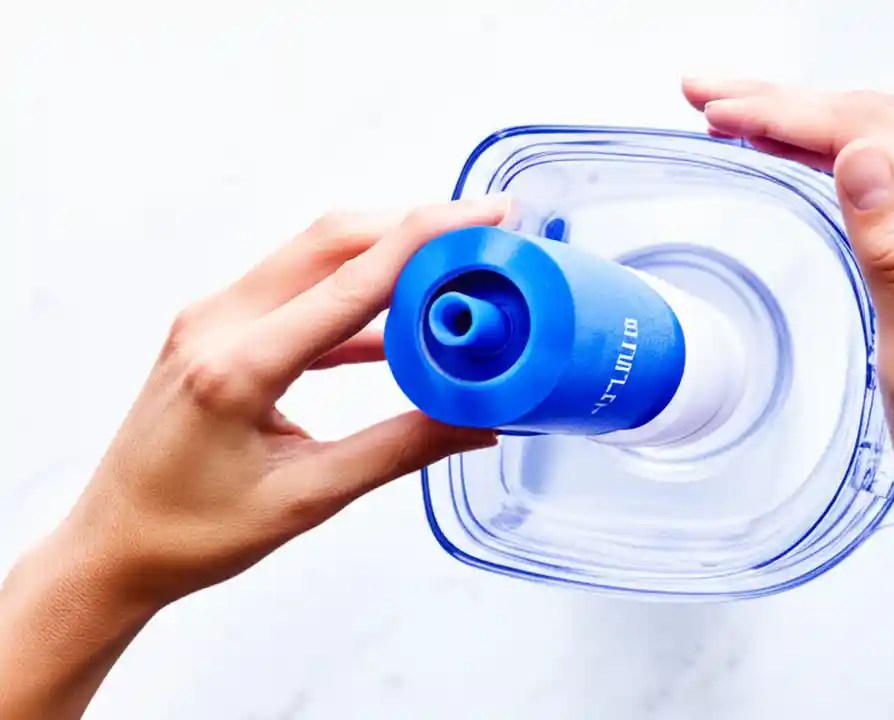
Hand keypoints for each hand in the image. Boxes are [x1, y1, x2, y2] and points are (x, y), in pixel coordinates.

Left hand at [45, 198, 504, 607]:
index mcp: (238, 366)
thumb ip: (400, 449)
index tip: (485, 217)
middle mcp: (217, 324)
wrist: (113, 545)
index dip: (426, 240)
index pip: (351, 281)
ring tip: (453, 268)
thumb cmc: (191, 532)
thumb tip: (478, 423)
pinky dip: (355, 292)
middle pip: (332, 239)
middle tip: (485, 229)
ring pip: (314, 254)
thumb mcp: (307, 497)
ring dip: (386, 251)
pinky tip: (401, 319)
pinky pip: (297, 287)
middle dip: (414, 225)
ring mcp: (212, 318)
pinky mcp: (217, 327)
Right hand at [685, 78, 893, 718]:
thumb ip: (892, 254)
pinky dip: (866, 157)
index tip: (717, 105)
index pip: (869, 137)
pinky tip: (827, 162)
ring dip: (825, 122)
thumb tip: (860, 160)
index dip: (782, 114)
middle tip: (712, 96)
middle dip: (792, 103)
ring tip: (751, 117)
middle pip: (887, 122)